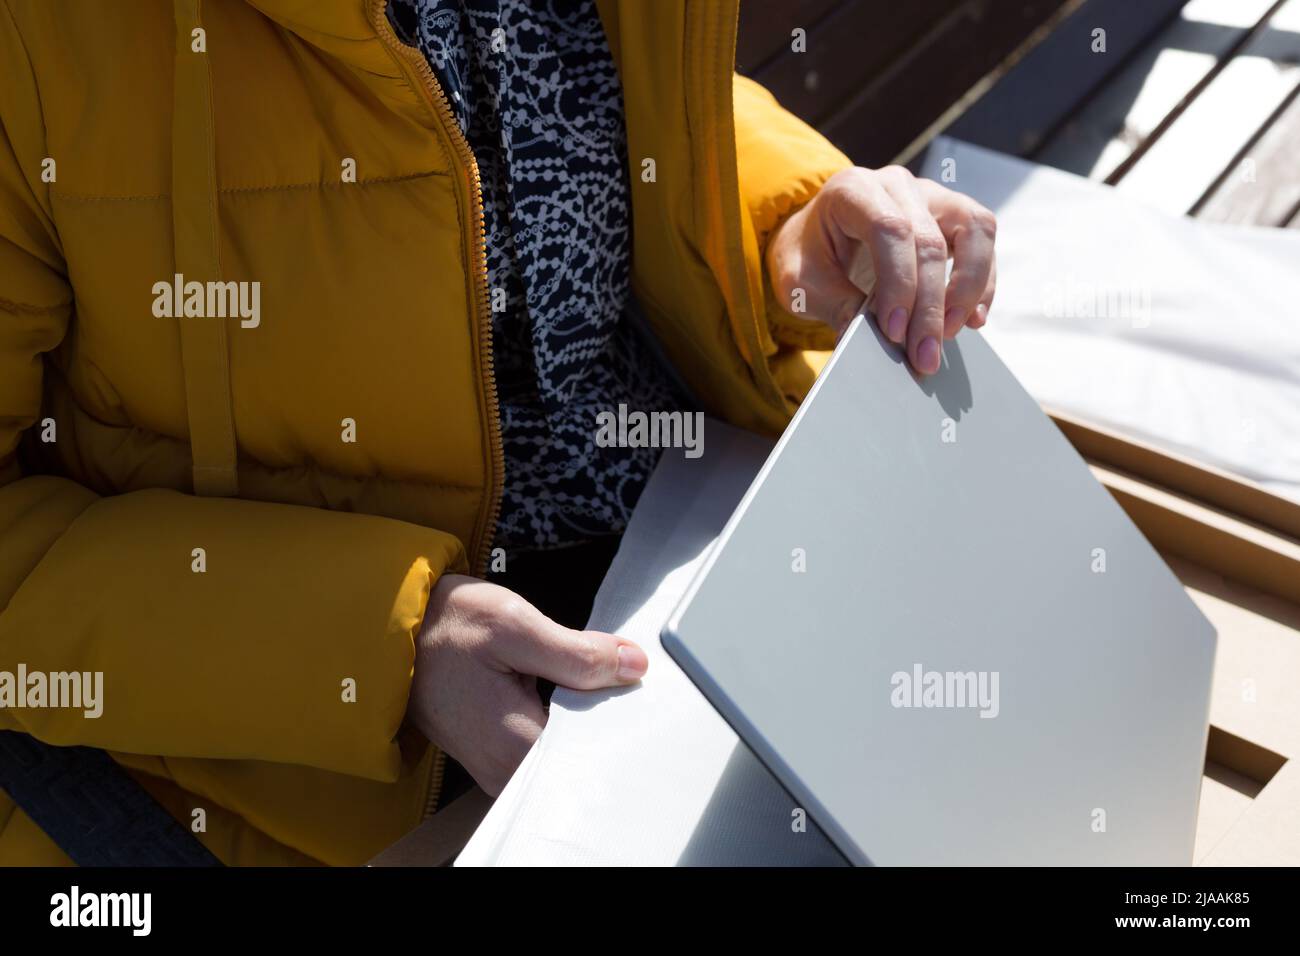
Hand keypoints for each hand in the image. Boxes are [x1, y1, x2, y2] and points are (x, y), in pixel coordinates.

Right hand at [407, 574, 647, 795]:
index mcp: (517, 746)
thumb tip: (633, 666)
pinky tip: (579, 688)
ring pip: (568, 752)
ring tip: (606, 676)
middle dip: (611, 714)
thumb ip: (577, 653)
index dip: (625, 712)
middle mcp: (508, 772)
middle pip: (585, 755)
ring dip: (591, 715)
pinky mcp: (496, 758)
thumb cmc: (444, 625)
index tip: (638, 680)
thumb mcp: (513, 624)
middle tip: (626, 671)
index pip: (597, 748)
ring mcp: (499, 770)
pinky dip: (570, 719)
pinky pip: (548, 748)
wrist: (390, 633)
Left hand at [765, 165, 996, 374]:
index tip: (895, 331)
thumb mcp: (802, 284)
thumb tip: (875, 341)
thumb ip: (836, 306)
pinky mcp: (952, 216)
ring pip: (974, 229)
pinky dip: (982, 283)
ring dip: (968, 288)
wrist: (814, 242)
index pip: (890, 230)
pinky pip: (983, 241)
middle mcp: (897, 185)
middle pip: (930, 240)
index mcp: (853, 191)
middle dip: (930, 306)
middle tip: (924, 354)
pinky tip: (972, 319)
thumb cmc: (807, 258)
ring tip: (950, 332)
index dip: (899, 283)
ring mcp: (930, 196)